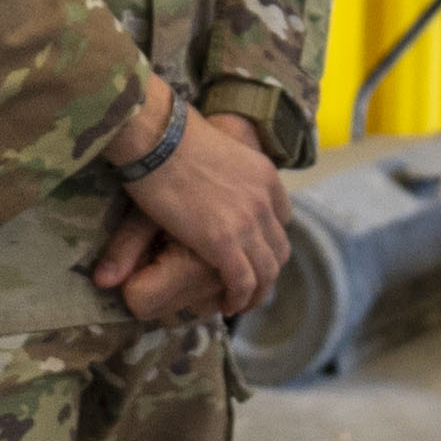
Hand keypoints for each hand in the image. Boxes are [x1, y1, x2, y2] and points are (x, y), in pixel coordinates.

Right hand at [95, 102, 280, 317]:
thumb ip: (220, 173)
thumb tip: (203, 179)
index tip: (251, 252)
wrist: (159, 136)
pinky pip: (244, 282)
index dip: (268, 240)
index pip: (281, 218)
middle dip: (266, 271)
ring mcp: (249, 222)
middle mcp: (265, 200)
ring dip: (257, 292)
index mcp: (265, 175)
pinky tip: (227, 304)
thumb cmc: (170, 137)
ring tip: (239, 303)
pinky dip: (239, 298)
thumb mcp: (212, 153)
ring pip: (267, 271)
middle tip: (247, 286)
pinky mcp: (225, 242)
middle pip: (279, 249)